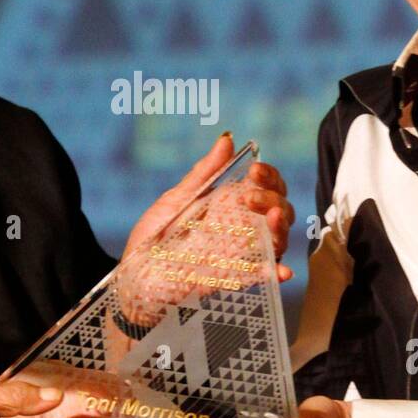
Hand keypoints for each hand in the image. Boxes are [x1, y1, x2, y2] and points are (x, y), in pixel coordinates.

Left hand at [122, 132, 293, 282]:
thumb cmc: (157, 234)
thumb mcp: (178, 198)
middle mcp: (244, 227)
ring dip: (280, 227)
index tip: (255, 171)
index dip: (269, 176)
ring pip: (278, 239)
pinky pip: (262, 276)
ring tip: (272, 218)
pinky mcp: (235, 277)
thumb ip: (205, 172)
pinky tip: (282, 270)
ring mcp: (242, 253)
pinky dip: (276, 272)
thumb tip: (227, 140)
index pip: (267, 185)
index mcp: (233, 204)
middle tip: (251, 197)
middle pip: (279, 209)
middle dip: (273, 198)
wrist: (135, 272)